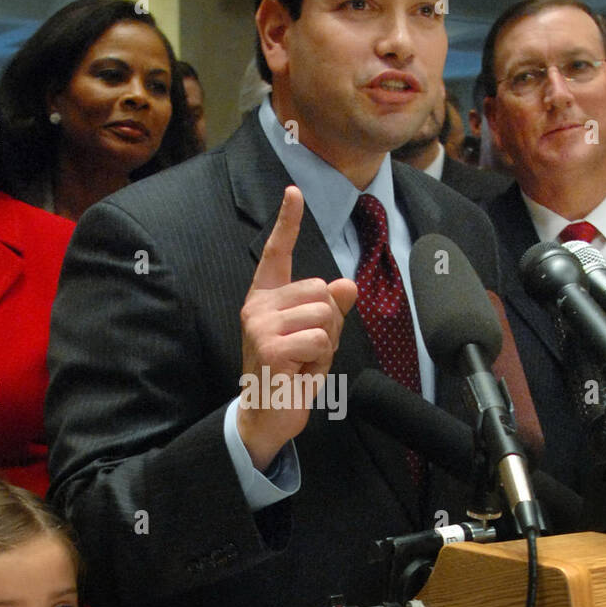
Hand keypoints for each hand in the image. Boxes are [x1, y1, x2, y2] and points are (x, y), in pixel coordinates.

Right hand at [237, 186, 357, 469]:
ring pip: (324, 314)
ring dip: (326, 343)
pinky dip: (321, 360)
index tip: (294, 192)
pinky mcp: (270, 347)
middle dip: (330, 323)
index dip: (287, 222)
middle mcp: (258, 307)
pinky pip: (320, 339)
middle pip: (321, 290)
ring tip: (304, 362)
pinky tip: (301, 373)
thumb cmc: (290, 374)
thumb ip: (330, 310)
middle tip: (309, 350)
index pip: (277, 253)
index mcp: (266, 298)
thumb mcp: (315, 337)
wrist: (268, 415)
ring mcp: (261, 326)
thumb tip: (347, 285)